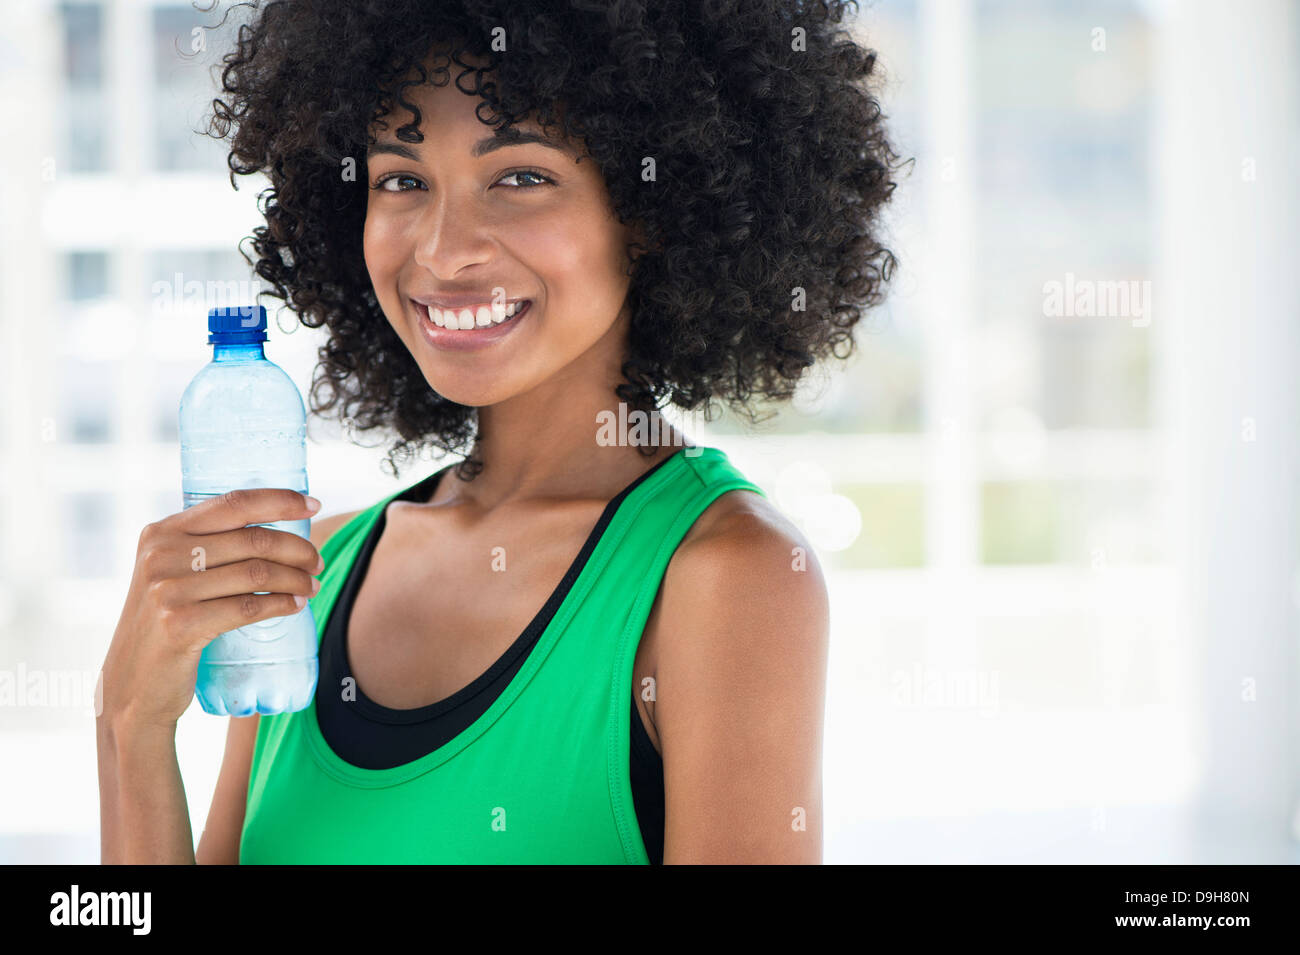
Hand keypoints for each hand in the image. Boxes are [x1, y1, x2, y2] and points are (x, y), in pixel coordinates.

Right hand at [98, 488, 323, 732]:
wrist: (132, 685)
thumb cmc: (165, 624)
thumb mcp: (170, 574)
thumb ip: (204, 547)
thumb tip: (275, 526)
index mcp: (161, 532)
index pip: (233, 503)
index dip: (280, 500)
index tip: (314, 505)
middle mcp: (161, 554)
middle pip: (253, 539)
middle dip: (298, 549)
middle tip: (317, 563)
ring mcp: (168, 590)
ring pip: (257, 573)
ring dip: (296, 579)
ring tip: (312, 587)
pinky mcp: (179, 625)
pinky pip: (248, 608)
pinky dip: (282, 605)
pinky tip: (296, 606)